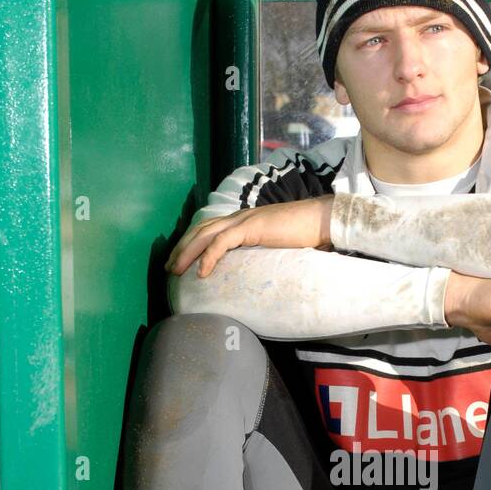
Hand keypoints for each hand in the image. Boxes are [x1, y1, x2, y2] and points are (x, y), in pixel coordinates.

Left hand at [164, 197, 334, 276]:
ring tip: (175, 270)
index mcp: (244, 220)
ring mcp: (244, 220)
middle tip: (168, 268)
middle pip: (200, 230)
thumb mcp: (275, 245)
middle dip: (181, 248)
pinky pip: (223, 242)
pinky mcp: (252, 228)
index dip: (191, 243)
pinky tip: (201, 272)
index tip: (180, 261)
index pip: (209, 228)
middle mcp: (239, 217)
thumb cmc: (305, 234)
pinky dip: (209, 257)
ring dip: (187, 253)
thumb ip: (261, 252)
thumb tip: (254, 271)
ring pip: (205, 234)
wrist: (322, 221)